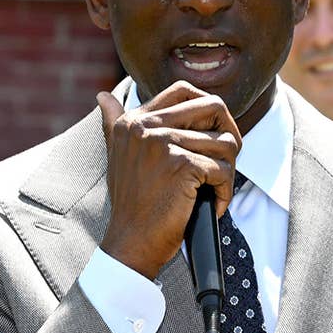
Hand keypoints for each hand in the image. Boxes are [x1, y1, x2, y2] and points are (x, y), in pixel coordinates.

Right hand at [95, 82, 239, 278]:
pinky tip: (214, 205)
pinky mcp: (182, 164)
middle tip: (225, 162)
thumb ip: (114, 123)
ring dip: (228, 170)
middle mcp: (146, 126)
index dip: (209, 112)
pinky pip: (223, 169)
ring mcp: (163, 143)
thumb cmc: (132, 204)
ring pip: (225, 142)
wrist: (131, 242)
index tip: (211, 137)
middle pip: (214, 107)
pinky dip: (225, 191)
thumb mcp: (118, 156)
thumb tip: (103, 96)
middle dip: (230, 134)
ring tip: (216, 189)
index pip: (184, 91)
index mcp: (133, 120)